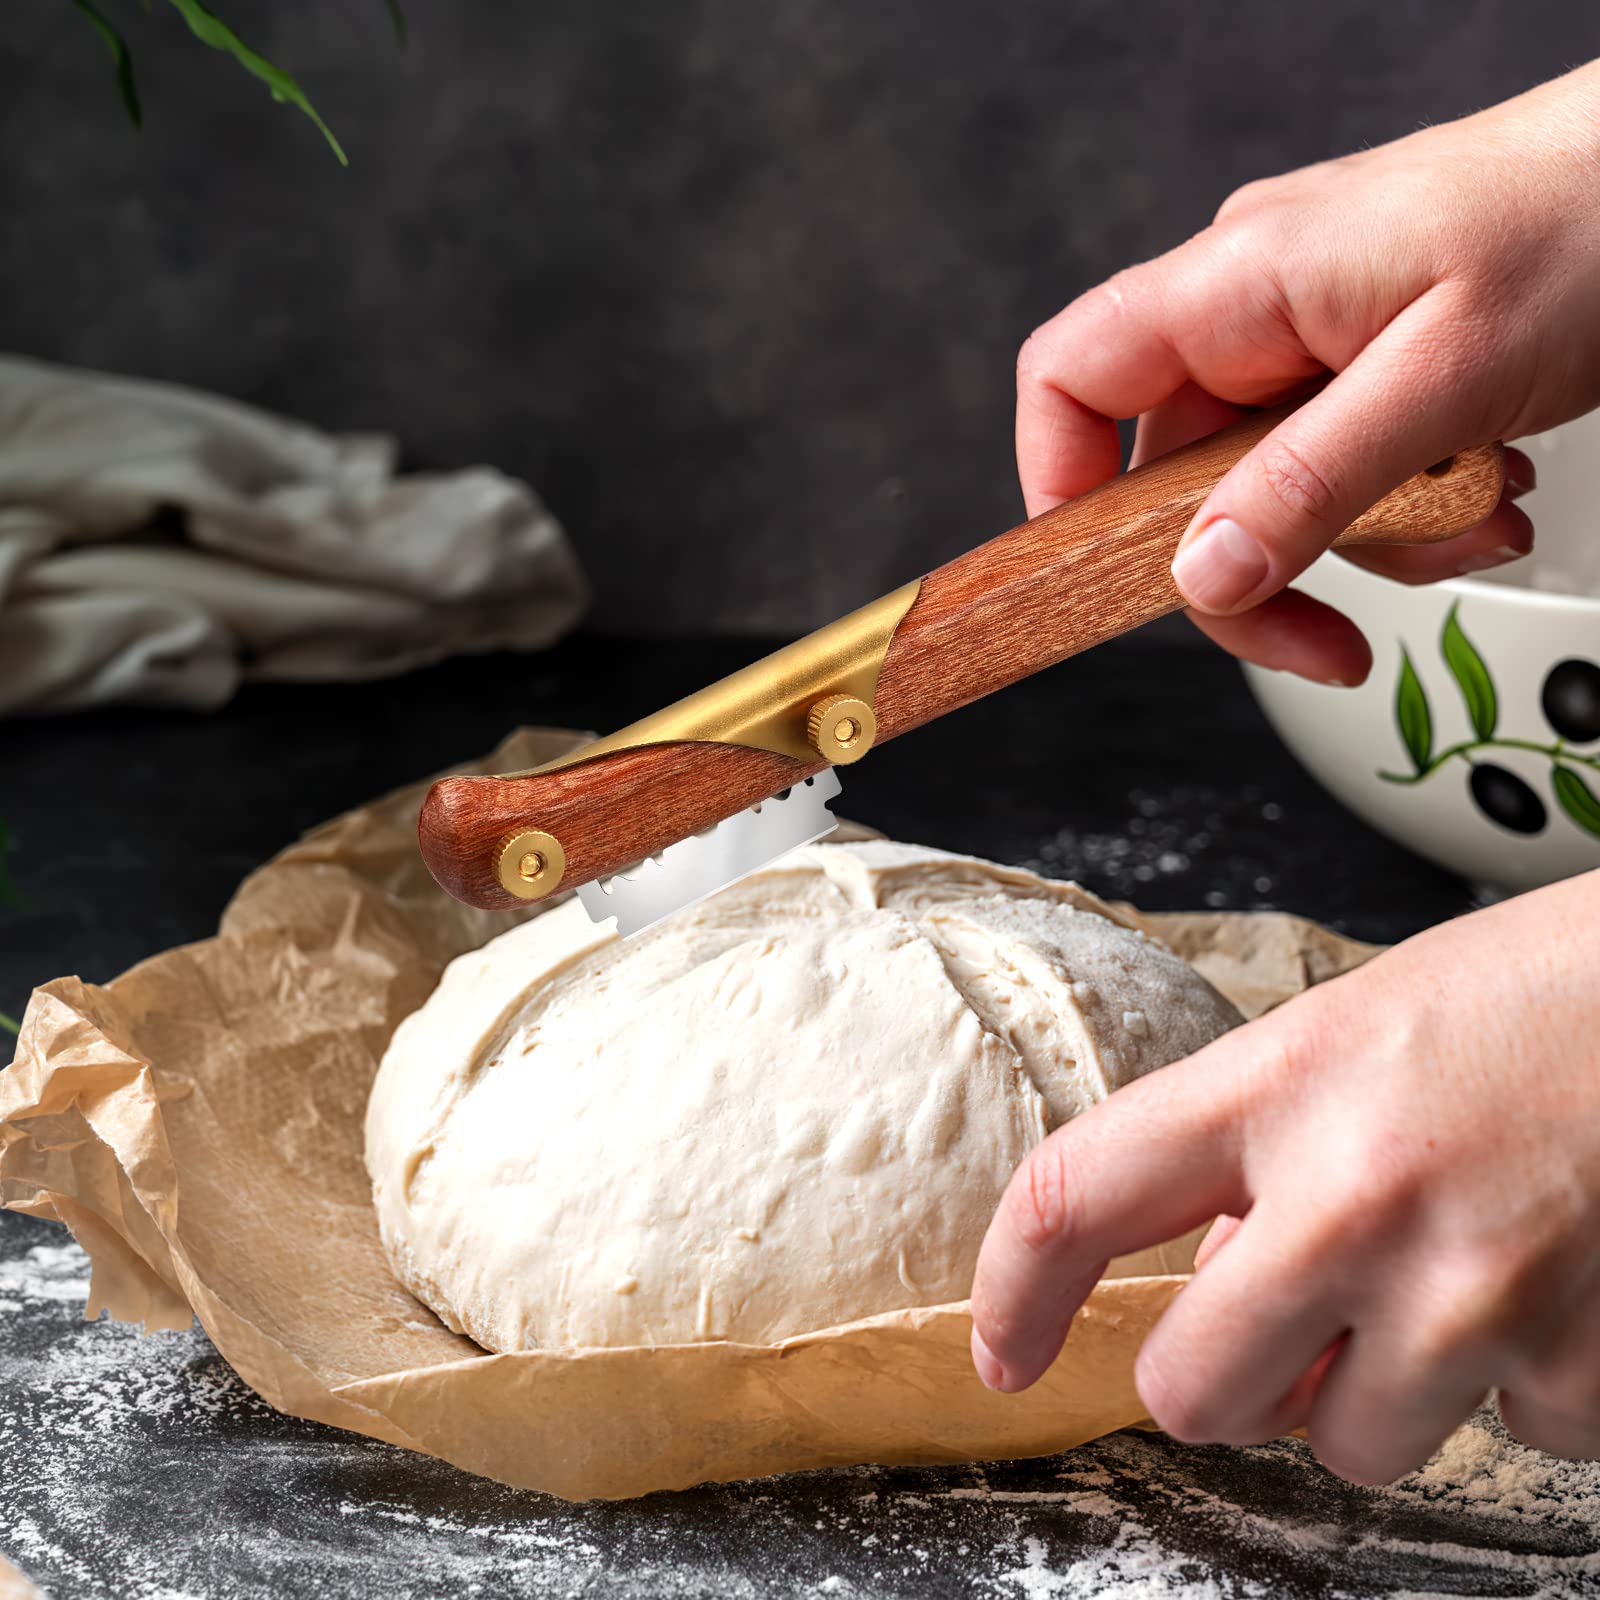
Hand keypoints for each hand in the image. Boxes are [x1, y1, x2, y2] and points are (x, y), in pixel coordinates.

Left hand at [968, 868, 1599, 1483]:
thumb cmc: (1525, 997)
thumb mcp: (1350, 1035)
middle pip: (1193, 1393)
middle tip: (1276, 1326)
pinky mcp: (1584, 1366)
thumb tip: (1221, 1287)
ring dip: (1377, 1387)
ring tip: (1448, 1272)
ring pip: (1348, 1447)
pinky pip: (1504, 1439)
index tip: (1002, 1349)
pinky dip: (1513, 1385)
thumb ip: (1259, 1154)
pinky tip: (1548, 1283)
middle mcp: (1358, 1197)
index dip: (1012, 1290)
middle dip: (1219, 1381)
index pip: (1075, 1196)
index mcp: (1277, 1083)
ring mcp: (1474, 1295)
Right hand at [1014, 65, 1599, 684]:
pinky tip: (1474, 490)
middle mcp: (1251, 305)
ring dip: (1360, 539)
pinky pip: (1332, 468)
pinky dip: (1400, 508)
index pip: (1070, 380)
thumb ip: (1313, 482)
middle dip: (1260, 562)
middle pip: (1176, 472)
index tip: (1110, 578)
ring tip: (1462, 520)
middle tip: (1325, 631)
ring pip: (1267, 487)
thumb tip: (1204, 576)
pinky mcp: (1357, 361)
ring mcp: (1304, 333)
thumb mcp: (1446, 374)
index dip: (1061, 486)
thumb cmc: (1589, 214)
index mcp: (1238, 280)